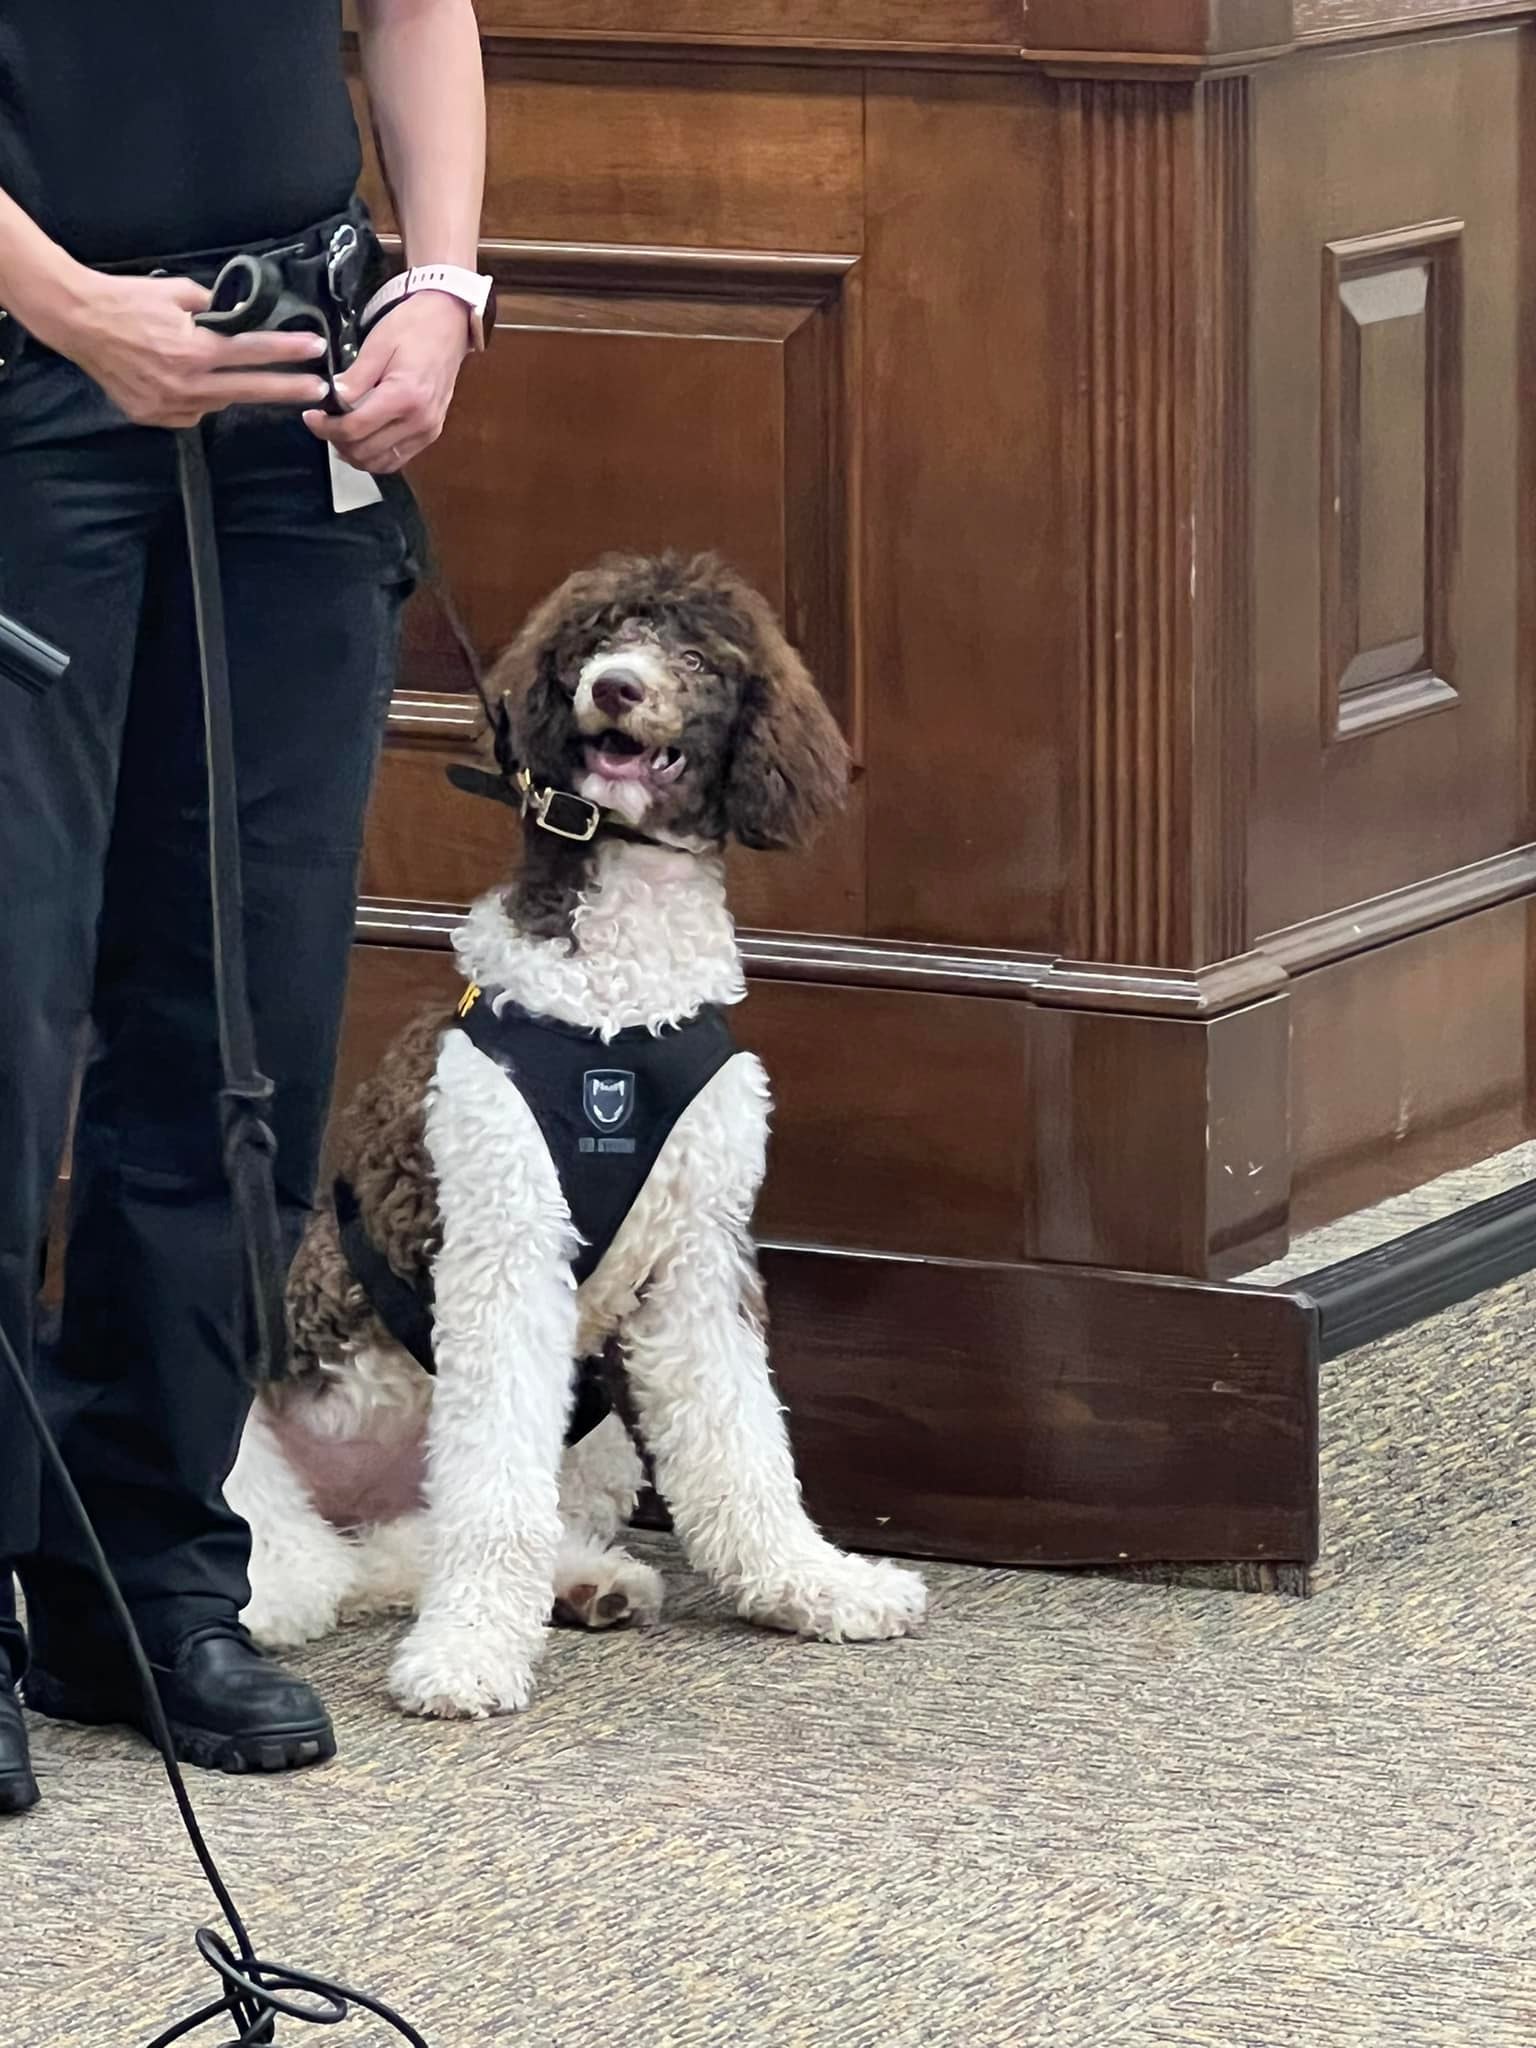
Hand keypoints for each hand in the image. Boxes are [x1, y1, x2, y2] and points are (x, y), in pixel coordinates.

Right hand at [34, 270, 331, 427]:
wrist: (76, 320)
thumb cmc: (125, 300)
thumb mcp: (176, 293)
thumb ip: (212, 307)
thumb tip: (237, 315)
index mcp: (194, 349)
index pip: (253, 351)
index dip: (288, 351)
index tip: (315, 350)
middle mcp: (186, 383)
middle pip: (249, 389)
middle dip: (287, 388)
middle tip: (319, 389)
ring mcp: (170, 405)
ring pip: (217, 401)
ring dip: (228, 387)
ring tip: (213, 367)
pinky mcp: (154, 416)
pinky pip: (191, 411)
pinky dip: (197, 398)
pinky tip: (184, 380)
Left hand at [303, 291, 468, 474]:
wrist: (450, 323)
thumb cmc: (414, 327)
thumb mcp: (378, 345)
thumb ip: (355, 378)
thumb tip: (330, 399)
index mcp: (405, 396)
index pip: (356, 428)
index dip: (327, 427)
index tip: (311, 416)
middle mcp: (419, 421)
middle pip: (366, 451)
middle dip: (337, 441)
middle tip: (323, 424)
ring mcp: (427, 432)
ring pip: (381, 463)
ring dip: (355, 454)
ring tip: (339, 434)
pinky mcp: (430, 435)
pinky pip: (397, 460)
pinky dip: (374, 457)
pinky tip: (361, 441)